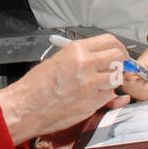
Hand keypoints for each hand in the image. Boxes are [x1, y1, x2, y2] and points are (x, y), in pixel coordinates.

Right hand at [0, 34, 130, 146]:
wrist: (26, 107)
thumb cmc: (37, 85)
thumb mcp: (59, 59)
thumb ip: (82, 56)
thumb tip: (100, 56)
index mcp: (76, 50)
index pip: (110, 41)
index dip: (118, 47)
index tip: (118, 52)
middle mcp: (85, 65)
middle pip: (119, 57)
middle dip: (121, 62)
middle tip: (116, 67)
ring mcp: (90, 85)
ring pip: (117, 78)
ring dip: (113, 80)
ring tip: (102, 83)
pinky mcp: (92, 103)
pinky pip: (109, 96)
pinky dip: (106, 95)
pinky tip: (93, 95)